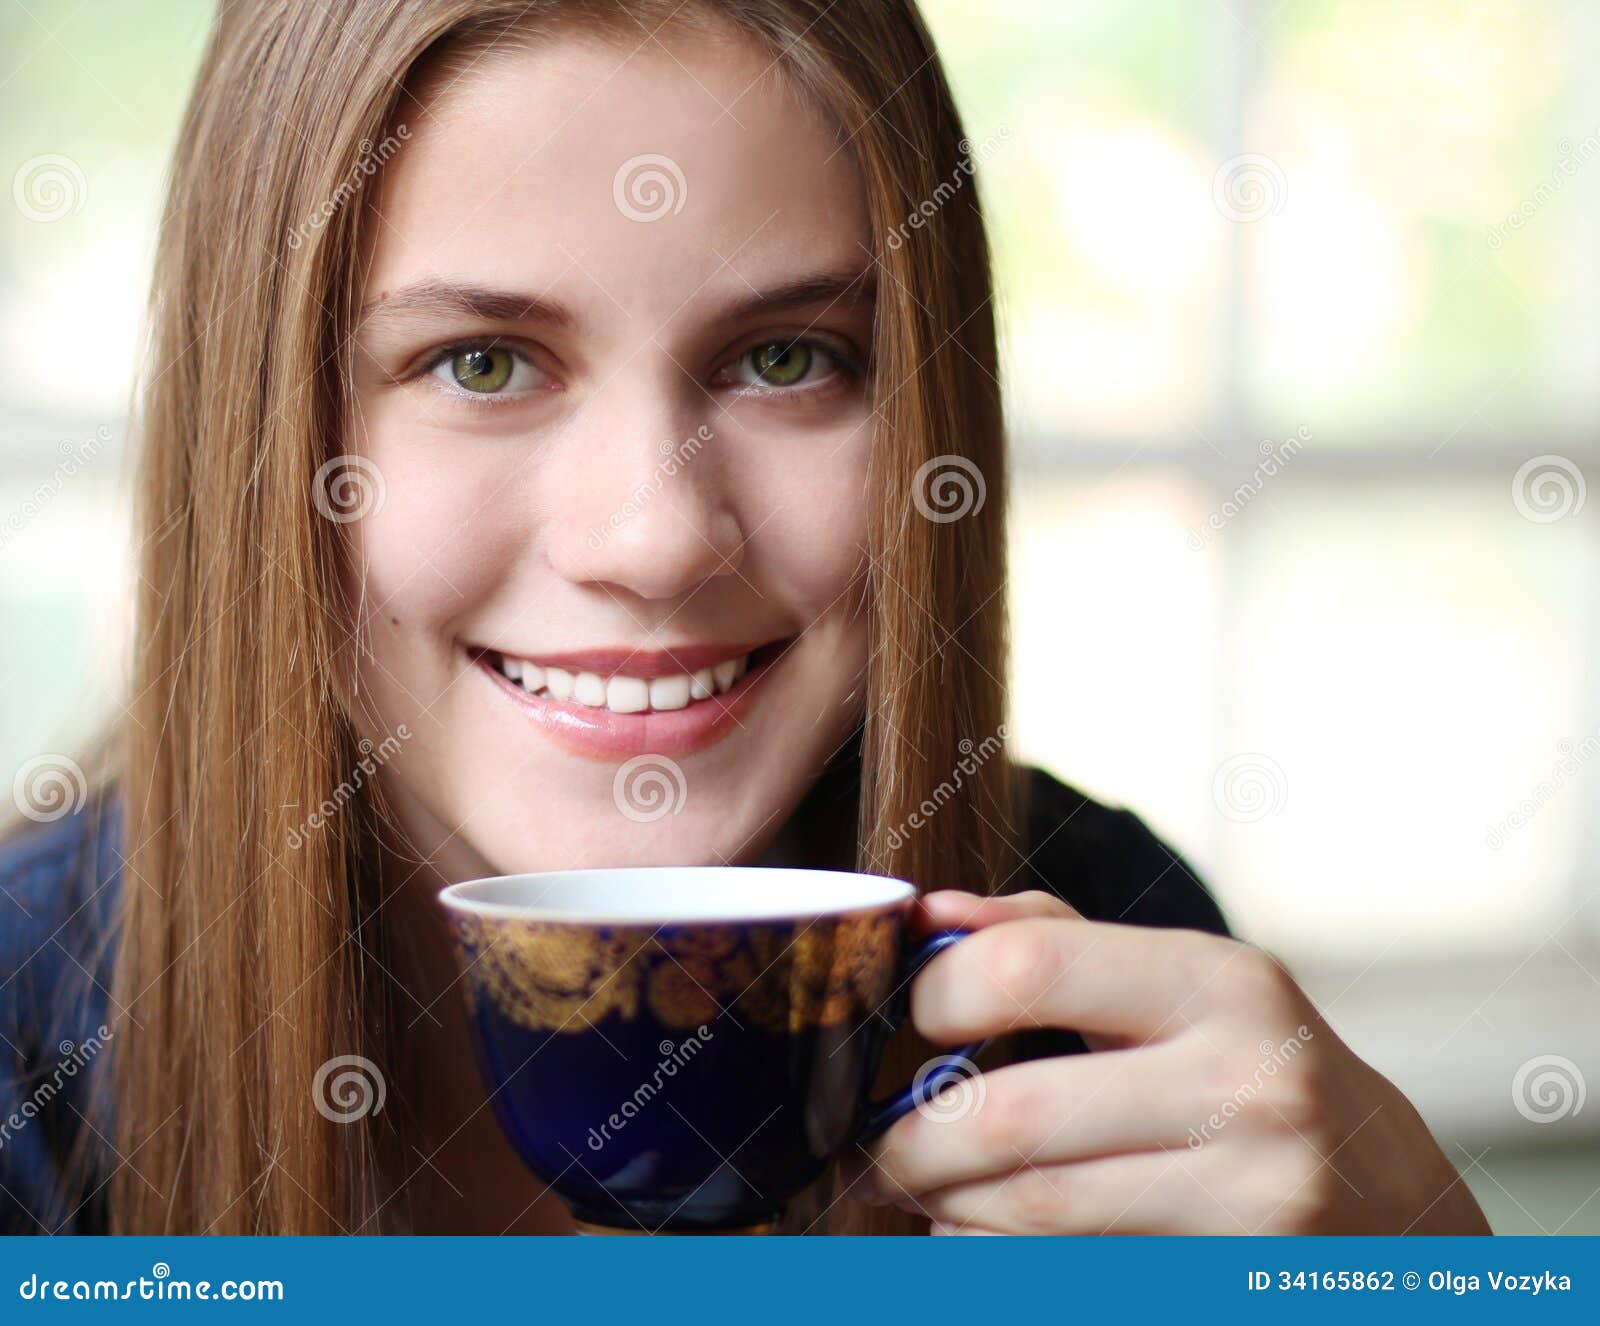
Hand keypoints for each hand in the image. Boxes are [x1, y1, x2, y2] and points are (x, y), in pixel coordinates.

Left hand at [840, 890, 1490, 1234]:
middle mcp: (1247, 1084)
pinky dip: (997, 1257)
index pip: (1027, 968)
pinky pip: (1069, 1272)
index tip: (904, 1025)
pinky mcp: (1236, 1275)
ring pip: (1031, 1211)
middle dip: (909, 1141)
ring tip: (918, 1192)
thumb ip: (1054, 938)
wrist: (1399, 1205)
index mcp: (1220, 981)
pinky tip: (978, 1236)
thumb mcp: (1183, 983)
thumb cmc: (1257, 1070)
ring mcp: (1254, 1196)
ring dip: (945, 1206)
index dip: (934, 999)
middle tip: (869, 1150)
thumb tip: (931, 916)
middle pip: (1011, 1115)